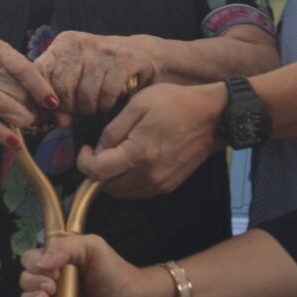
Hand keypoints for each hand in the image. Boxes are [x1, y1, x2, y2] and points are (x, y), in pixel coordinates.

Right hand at [0, 38, 57, 145]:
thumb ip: (17, 69)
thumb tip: (46, 91)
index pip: (25, 70)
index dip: (41, 87)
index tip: (54, 102)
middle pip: (19, 92)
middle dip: (36, 108)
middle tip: (46, 116)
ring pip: (6, 107)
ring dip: (24, 119)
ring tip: (33, 123)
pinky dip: (3, 134)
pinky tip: (15, 142)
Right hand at [19, 233, 169, 296]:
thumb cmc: (114, 272)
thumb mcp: (92, 247)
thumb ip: (66, 247)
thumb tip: (42, 262)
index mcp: (58, 258)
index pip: (31, 258)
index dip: (36, 264)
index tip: (54, 271)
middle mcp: (53, 278)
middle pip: (26, 278)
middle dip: (34, 282)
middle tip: (53, 287)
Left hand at [34, 31, 158, 115]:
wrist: (140, 53)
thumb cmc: (98, 70)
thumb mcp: (75, 74)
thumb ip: (59, 97)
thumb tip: (59, 122)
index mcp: (64, 43)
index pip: (39, 70)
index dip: (40, 95)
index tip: (50, 108)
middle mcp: (82, 43)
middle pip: (63, 86)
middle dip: (69, 105)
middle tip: (77, 108)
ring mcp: (104, 50)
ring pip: (85, 93)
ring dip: (88, 108)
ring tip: (92, 105)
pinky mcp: (125, 60)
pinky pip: (107, 94)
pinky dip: (105, 105)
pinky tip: (106, 102)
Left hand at [77, 82, 224, 198]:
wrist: (212, 117)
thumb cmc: (174, 104)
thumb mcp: (137, 105)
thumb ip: (113, 131)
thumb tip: (97, 151)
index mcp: (139, 154)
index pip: (97, 172)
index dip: (84, 161)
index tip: (86, 148)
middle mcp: (148, 175)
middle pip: (107, 187)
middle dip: (97, 171)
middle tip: (101, 150)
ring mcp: (160, 184)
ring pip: (121, 192)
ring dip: (112, 178)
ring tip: (117, 155)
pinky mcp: (168, 186)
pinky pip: (137, 191)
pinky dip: (128, 181)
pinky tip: (133, 161)